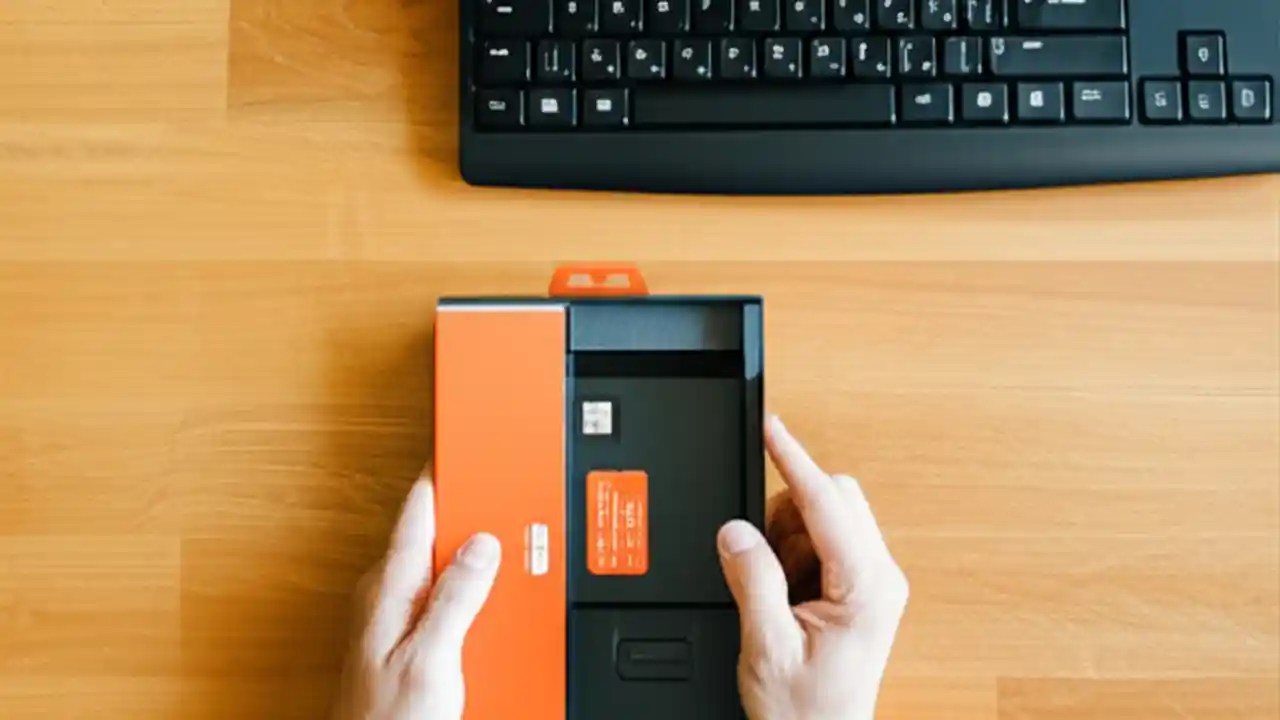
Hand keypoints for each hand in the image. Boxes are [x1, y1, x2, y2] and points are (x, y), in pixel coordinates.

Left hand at [334, 478, 500, 719]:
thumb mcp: (432, 657)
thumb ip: (456, 598)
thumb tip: (482, 544)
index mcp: (389, 587)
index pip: (418, 509)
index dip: (443, 471)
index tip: (462, 439)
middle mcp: (388, 593)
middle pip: (435, 533)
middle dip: (469, 514)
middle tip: (504, 496)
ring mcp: (396, 614)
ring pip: (442, 564)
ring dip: (473, 555)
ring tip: (506, 546)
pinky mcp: (408, 634)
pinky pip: (443, 593)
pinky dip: (468, 586)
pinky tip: (489, 593)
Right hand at [718, 417, 908, 719]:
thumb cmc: (806, 712)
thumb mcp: (766, 647)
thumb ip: (752, 580)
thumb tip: (736, 529)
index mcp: (867, 587)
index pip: (826, 503)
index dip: (793, 460)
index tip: (772, 429)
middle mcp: (879, 577)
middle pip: (832, 499)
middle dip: (786, 513)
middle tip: (759, 558)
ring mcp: (873, 582)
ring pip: (824, 516)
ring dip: (787, 537)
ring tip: (775, 594)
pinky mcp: (859, 589)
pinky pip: (821, 542)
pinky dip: (793, 554)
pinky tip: (784, 595)